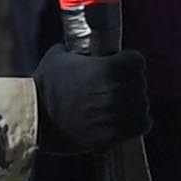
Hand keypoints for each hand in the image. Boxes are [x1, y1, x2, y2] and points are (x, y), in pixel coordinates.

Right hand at [31, 43, 141, 162]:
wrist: (37, 119)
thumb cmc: (45, 86)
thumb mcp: (59, 56)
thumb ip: (79, 49)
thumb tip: (85, 47)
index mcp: (107, 68)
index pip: (137, 61)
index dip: (129, 62)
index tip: (121, 65)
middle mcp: (117, 90)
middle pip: (140, 82)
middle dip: (129, 82)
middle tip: (116, 85)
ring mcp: (119, 113)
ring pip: (142, 103)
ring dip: (133, 102)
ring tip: (119, 103)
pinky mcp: (117, 133)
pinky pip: (143, 124)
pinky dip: (138, 121)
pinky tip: (127, 118)